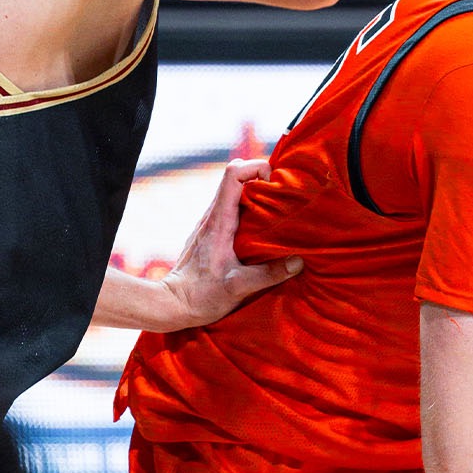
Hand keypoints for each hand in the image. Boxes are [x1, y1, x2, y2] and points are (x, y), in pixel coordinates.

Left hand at [160, 158, 301, 327]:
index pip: (233, 174)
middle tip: (284, 200)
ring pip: (236, 194)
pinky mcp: (214, 233)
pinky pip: (234, 210)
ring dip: (258, 196)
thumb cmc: (201, 296)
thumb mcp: (238, 287)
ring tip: (279, 216)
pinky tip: (263, 233)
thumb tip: (298, 262)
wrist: (174, 303)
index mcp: (219, 220)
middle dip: (263, 180)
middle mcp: (214, 216)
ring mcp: (212, 223)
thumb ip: (268, 274)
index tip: (274, 185)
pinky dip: (251, 212)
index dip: (256, 168)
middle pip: (237, 178)